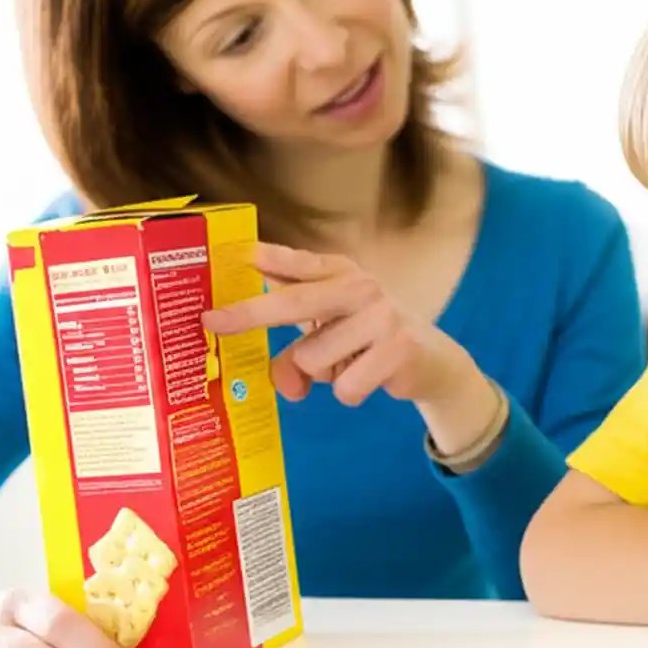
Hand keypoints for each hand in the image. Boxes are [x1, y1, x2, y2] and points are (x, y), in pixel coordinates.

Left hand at [202, 244, 472, 406]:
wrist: (434, 360)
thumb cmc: (368, 341)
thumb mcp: (330, 338)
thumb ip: (295, 356)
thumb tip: (282, 386)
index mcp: (341, 273)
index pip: (297, 263)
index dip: (263, 258)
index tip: (230, 255)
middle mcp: (360, 286)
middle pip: (294, 301)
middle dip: (251, 313)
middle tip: (213, 321)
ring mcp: (381, 315)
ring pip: (314, 358)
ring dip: (325, 374)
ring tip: (351, 362)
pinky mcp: (397, 348)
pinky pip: (344, 386)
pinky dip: (349, 391)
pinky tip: (371, 376)